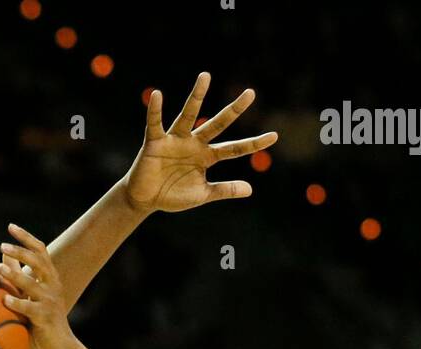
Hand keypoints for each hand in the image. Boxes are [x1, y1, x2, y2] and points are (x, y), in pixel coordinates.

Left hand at [0, 225, 76, 348]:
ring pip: (32, 284)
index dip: (26, 237)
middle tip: (3, 245)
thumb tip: (3, 254)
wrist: (62, 345)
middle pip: (39, 261)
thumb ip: (19, 273)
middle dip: (20, 251)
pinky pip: (29, 309)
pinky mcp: (44, 318)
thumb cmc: (43, 318)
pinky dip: (17, 304)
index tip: (10, 227)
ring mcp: (49, 301)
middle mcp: (52, 286)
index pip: (40, 250)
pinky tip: (4, 301)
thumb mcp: (32, 293)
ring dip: (15, 275)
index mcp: (50, 277)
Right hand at [123, 72, 276, 213]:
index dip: (253, 144)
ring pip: (188, 115)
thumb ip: (225, 190)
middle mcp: (194, 143)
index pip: (234, 149)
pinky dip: (155, 110)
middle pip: (218, 124)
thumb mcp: (203, 195)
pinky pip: (155, 123)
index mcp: (206, 156)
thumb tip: (250, 189)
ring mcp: (175, 140)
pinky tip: (158, 95)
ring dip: (196, 96)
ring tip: (205, 76)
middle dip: (234, 111)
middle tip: (251, 93)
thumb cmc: (173, 195)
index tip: (274, 136)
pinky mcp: (155, 141)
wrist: (146, 200)